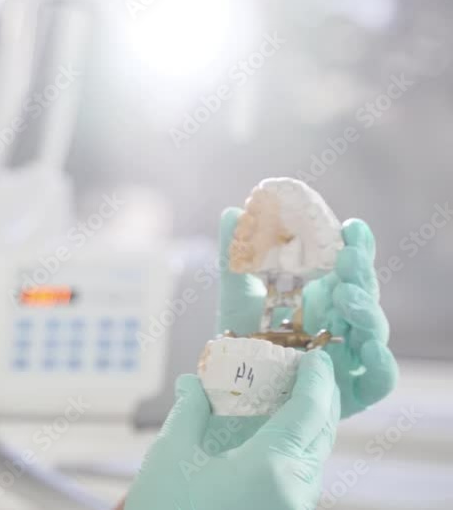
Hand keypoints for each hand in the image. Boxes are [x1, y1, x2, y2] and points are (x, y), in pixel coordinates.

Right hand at [124, 351, 340, 509]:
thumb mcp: (171, 456)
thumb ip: (189, 412)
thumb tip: (193, 384)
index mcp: (273, 468)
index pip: (310, 410)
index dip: (316, 379)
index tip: (315, 357)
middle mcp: (297, 492)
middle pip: (321, 434)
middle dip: (316, 399)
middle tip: (301, 372)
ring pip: (314, 458)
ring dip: (306, 425)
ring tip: (284, 399)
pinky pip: (302, 477)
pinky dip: (294, 449)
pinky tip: (272, 438)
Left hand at [217, 207, 398, 417]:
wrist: (226, 394)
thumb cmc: (238, 343)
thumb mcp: (235, 294)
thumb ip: (235, 254)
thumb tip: (232, 212)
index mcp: (323, 297)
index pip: (349, 268)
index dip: (357, 247)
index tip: (351, 226)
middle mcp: (341, 326)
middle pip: (363, 295)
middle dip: (359, 273)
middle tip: (345, 257)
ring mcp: (347, 359)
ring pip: (373, 332)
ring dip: (366, 310)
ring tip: (344, 296)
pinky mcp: (348, 395)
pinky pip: (378, 382)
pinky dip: (381, 364)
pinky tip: (369, 347)